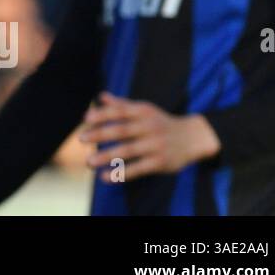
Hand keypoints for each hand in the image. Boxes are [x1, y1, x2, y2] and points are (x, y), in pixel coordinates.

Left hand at [80, 92, 220, 181]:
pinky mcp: (160, 162)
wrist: (193, 137)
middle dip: (100, 134)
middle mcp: (149, 127)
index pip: (120, 112)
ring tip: (89, 162)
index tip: (85, 119)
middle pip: (122, 130)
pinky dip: (122, 173)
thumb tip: (101, 96)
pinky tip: (106, 177)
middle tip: (81, 139)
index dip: (102, 114)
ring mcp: (155, 145)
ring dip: (107, 156)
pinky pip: (138, 169)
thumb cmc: (160, 122)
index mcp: (143, 111)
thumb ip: (122, 105)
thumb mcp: (144, 110)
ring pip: (128, 151)